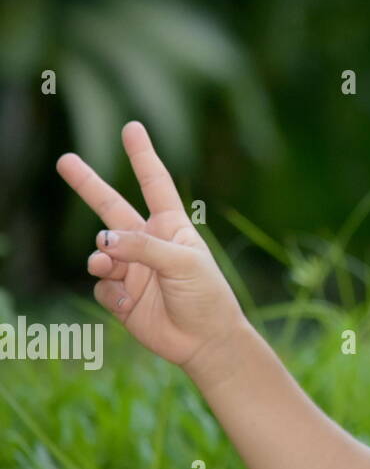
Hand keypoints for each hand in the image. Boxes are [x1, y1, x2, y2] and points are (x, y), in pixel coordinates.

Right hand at [56, 121, 248, 369]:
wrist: (204, 340)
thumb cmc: (205, 295)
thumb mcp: (182, 263)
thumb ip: (143, 247)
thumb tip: (103, 240)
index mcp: (171, 226)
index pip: (154, 183)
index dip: (142, 156)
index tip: (132, 128)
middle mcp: (148, 242)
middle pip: (111, 208)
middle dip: (88, 184)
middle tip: (64, 160)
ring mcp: (131, 268)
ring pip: (99, 252)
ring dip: (102, 259)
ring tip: (113, 268)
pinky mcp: (119, 295)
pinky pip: (100, 286)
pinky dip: (110, 294)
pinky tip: (131, 306)